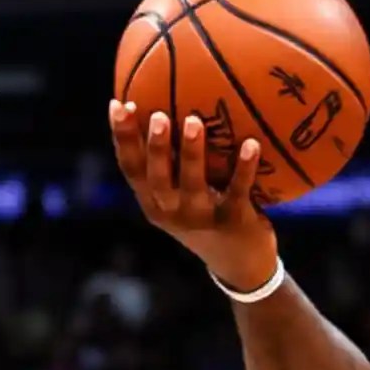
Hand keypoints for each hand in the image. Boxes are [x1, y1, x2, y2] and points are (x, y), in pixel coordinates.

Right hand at [110, 100, 278, 289]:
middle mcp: (172, 212)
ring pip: (193, 184)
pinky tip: (251, 143)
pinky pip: (238, 190)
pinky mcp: (233, 222)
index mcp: (154, 202)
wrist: (239, 265)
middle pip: (157, 178)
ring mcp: (202, 219)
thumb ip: (172, 165)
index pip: (131, 168)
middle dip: (155, 146)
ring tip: (195, 120)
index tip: (118, 104)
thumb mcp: (180, 197)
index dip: (123, 138)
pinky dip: (244, 167)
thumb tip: (168, 104)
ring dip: (193, 152)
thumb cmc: (206, 217)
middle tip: (158, 115)